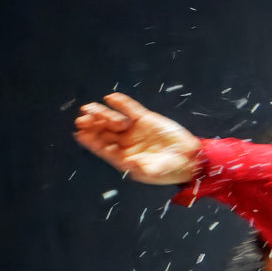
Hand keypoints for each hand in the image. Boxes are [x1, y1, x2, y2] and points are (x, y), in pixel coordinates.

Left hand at [73, 92, 201, 185]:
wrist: (191, 158)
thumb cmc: (172, 170)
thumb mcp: (157, 172)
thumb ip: (143, 168)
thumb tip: (128, 162)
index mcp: (123, 157)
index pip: (102, 148)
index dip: (91, 141)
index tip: (80, 134)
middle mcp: (126, 142)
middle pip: (104, 132)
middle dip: (93, 125)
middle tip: (82, 120)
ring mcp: (135, 130)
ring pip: (113, 119)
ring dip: (102, 114)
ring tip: (90, 108)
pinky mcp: (146, 119)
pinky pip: (131, 109)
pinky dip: (122, 104)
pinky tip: (112, 98)